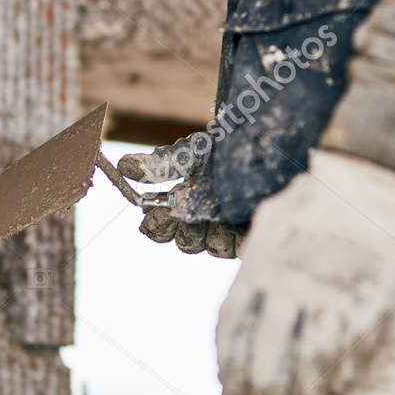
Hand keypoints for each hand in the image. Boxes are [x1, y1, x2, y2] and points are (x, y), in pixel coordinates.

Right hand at [117, 134, 238, 257]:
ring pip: (205, 246)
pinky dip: (230, 235)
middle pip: (182, 242)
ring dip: (205, 229)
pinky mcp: (249, 235)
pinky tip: (234, 219)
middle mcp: (204, 219)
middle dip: (179, 228)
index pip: (160, 226)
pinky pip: (232, 248)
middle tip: (179, 212)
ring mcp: (226, 229)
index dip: (154, 224)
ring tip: (213, 210)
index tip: (149, 214)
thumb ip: (161, 164)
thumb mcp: (193, 153)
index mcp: (185, 202)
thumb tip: (123, 166)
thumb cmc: (229, 148)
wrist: (270, 147)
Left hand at [216, 150, 394, 394]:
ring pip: (312, 362)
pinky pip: (352, 352)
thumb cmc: (317, 201)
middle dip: (264, 393)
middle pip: (270, 357)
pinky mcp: (372, 300)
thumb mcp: (271, 222)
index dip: (231, 366)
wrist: (374, 177)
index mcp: (260, 264)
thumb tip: (239, 319)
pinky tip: (330, 393)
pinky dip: (339, 379)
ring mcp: (334, 294)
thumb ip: (254, 267)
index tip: (232, 389)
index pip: (233, 329)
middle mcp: (293, 283)